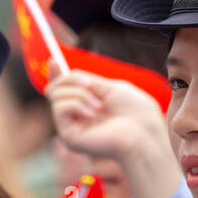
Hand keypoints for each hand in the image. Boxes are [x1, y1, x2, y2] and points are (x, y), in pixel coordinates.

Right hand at [47, 70, 182, 197]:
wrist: (143, 133)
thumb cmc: (135, 112)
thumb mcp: (111, 88)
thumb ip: (88, 82)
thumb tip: (67, 73)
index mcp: (89, 105)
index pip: (64, 90)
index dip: (57, 75)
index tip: (54, 61)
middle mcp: (77, 117)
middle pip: (55, 89)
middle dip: (72, 79)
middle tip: (91, 85)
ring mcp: (71, 127)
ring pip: (56, 95)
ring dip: (79, 94)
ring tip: (99, 106)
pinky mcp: (68, 137)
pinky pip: (59, 108)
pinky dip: (76, 104)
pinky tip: (92, 114)